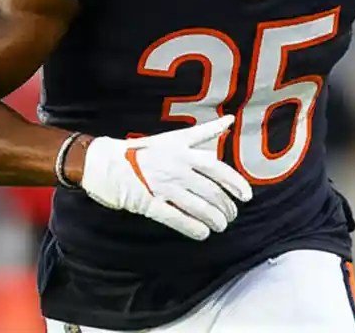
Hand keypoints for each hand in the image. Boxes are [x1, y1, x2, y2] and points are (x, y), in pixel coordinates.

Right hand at [80, 115, 252, 239]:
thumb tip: (229, 121)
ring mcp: (163, 188)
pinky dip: (193, 228)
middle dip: (226, 206)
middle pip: (210, 192)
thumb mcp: (175, 137)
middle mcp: (176, 170)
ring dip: (214, 219)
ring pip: (197, 207)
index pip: (217, 169)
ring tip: (221, 225)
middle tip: (232, 215)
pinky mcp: (149, 204)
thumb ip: (204, 132)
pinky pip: (176, 219)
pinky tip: (203, 234)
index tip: (247, 196)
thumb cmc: (143, 150)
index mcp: (183, 152)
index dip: (235, 184)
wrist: (106, 162)